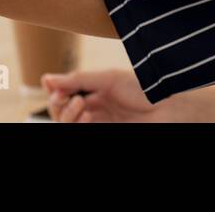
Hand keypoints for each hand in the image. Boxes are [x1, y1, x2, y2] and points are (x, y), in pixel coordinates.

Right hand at [43, 69, 186, 122]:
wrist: (168, 110)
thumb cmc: (143, 91)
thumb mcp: (108, 79)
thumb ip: (78, 79)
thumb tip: (46, 78)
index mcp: (94, 94)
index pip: (63, 95)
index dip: (54, 91)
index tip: (51, 85)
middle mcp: (93, 112)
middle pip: (60, 113)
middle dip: (57, 104)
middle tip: (65, 97)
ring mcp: (97, 125)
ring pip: (66, 126)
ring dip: (66, 115)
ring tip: (80, 103)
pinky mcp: (102, 135)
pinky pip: (79, 134)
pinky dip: (75, 125)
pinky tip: (85, 116)